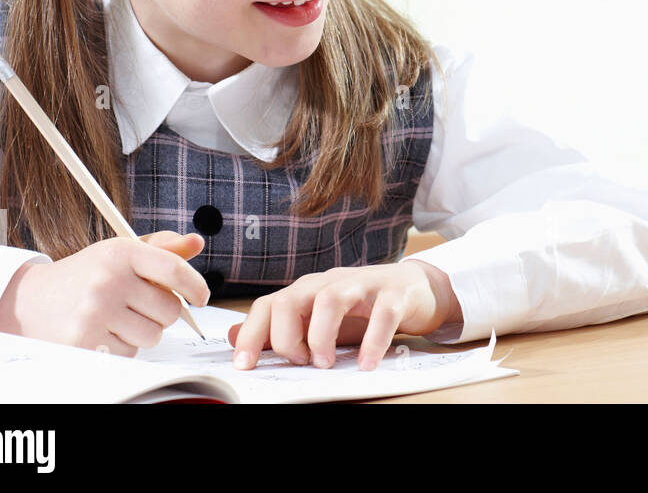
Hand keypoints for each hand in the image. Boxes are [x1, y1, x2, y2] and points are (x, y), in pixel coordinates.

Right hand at [0, 231, 210, 355]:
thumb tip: (197, 242)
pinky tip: (102, 333)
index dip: (196, 286)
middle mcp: (108, 280)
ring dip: (142, 332)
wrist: (28, 302)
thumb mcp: (119, 253)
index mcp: (120, 252)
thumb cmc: (84, 276)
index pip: (174, 270)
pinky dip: (122, 348)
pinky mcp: (85, 342)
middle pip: (170, 310)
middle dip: (162, 313)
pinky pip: (129, 354)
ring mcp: (95, 313)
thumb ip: (162, 249)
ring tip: (118, 319)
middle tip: (139, 306)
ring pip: (153, 336)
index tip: (202, 296)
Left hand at [227, 260, 461, 370]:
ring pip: (331, 299)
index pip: (269, 304)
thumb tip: (231, 337)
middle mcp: (331, 282)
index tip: (244, 365)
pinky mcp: (395, 293)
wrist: (416, 289)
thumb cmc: (364, 308)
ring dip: (322, 336)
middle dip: (286, 336)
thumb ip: (279, 329)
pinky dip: (372, 340)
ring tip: (327, 363)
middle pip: (292, 299)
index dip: (251, 334)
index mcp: (309, 290)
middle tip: (300, 362)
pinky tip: (366, 363)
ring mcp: (363, 285)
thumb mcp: (318, 320)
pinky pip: (382, 313)